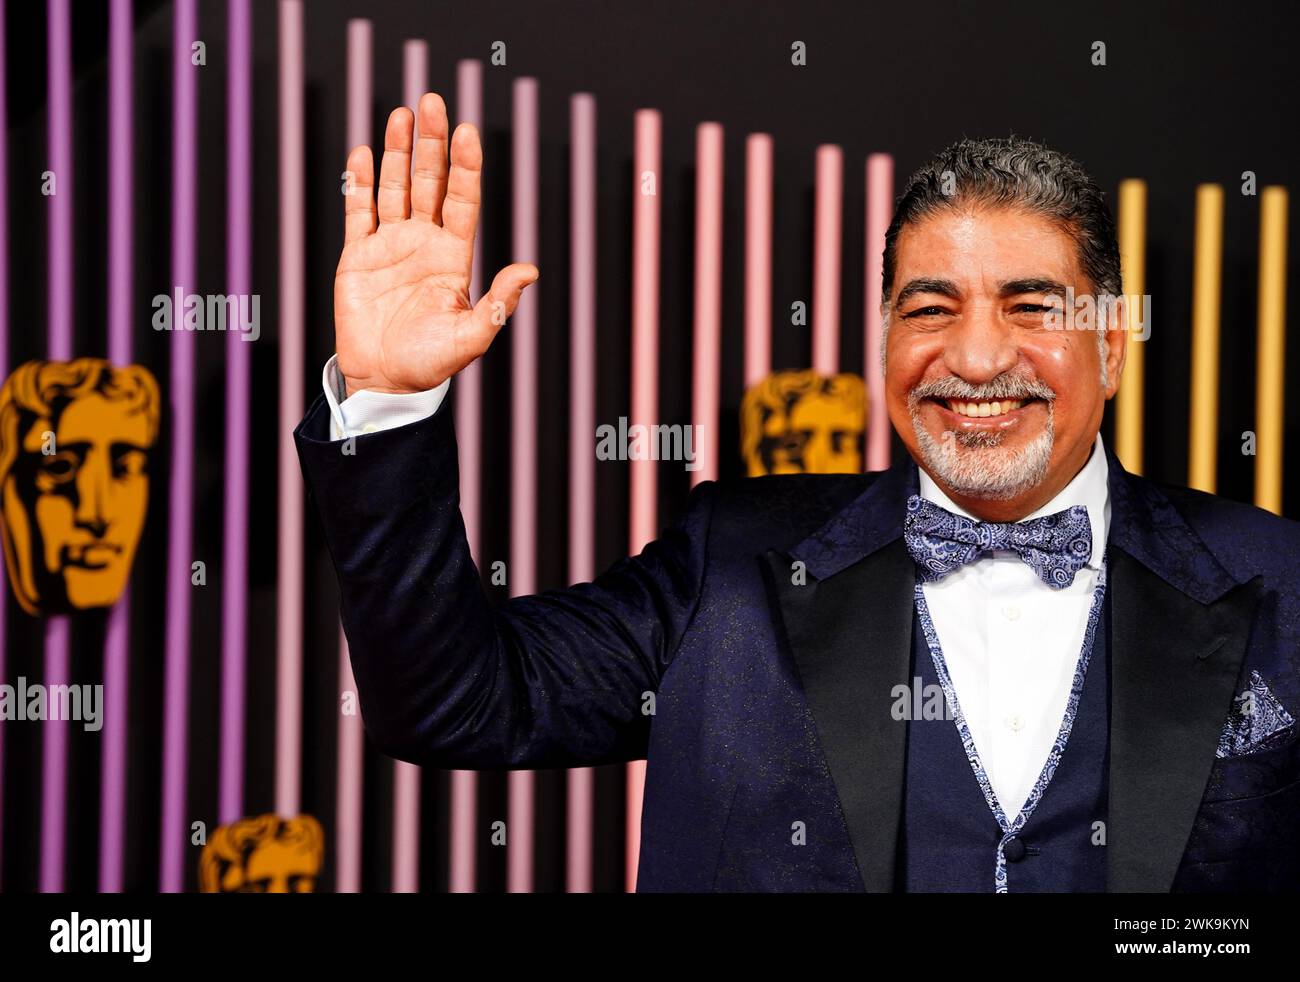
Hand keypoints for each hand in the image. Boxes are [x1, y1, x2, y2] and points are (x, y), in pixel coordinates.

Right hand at [334, 92, 537, 395]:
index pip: (463, 200)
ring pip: (395, 187)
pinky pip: (358, 211)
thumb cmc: (433, 365)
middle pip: (430, 182)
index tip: (468, 132)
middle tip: (433, 102)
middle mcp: (424, 242)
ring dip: (398, 152)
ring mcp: (390, 245)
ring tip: (401, 114)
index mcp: (454, 256)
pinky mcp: (357, 256)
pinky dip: (359, 182)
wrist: (386, 383)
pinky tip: (362, 152)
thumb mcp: (473, 336)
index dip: (465, 167)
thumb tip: (531, 269)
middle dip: (432, 144)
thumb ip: (499, 302)